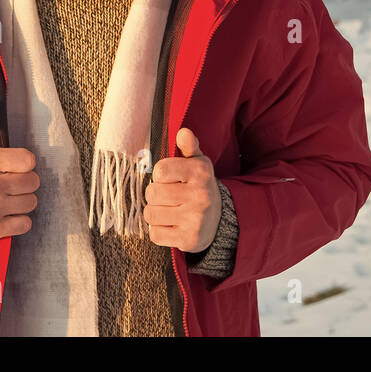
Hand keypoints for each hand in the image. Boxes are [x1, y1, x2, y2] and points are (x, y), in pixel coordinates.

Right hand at [0, 100, 38, 243]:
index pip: (29, 160)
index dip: (22, 164)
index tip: (11, 168)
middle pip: (33, 182)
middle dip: (23, 184)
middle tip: (8, 185)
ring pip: (32, 202)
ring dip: (22, 203)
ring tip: (6, 200)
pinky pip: (25, 224)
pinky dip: (18, 222)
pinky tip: (5, 216)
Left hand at [144, 127, 220, 252]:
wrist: (219, 220)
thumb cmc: (199, 186)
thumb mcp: (198, 163)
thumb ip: (189, 147)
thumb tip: (183, 131)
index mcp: (200, 172)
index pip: (160, 170)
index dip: (160, 175)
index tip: (169, 178)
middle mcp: (200, 195)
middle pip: (153, 192)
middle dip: (155, 194)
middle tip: (167, 196)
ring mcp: (195, 219)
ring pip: (151, 214)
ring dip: (155, 213)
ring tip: (168, 210)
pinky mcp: (189, 239)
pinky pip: (155, 234)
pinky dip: (158, 230)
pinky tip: (171, 225)